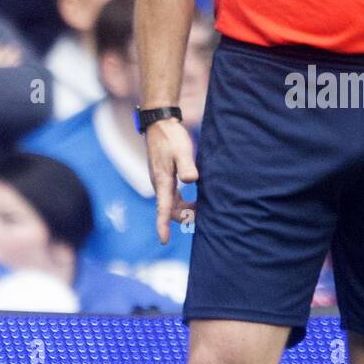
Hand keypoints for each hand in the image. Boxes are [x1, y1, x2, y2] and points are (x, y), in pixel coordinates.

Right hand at [145, 119, 198, 244]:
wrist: (160, 124)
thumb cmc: (171, 137)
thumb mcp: (181, 150)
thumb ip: (186, 165)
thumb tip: (191, 180)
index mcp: (162, 181)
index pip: (162, 209)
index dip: (162, 225)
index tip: (164, 240)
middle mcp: (160, 185)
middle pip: (170, 211)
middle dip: (184, 217)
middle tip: (204, 216)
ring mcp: (162, 182)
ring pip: (172, 205)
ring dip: (185, 210)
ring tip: (203, 209)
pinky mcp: (166, 177)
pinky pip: (173, 197)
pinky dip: (184, 202)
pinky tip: (196, 199)